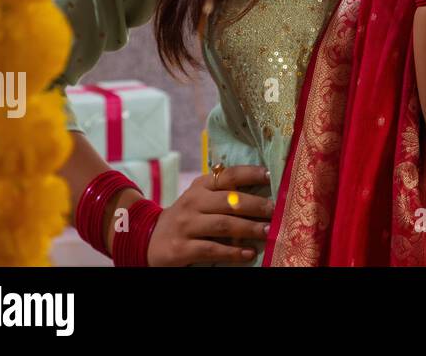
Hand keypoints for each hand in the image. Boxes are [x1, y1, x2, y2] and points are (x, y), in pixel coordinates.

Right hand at [144, 165, 273, 266]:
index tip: (271, 175)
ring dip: (249, 228)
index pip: (228, 175)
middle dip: (256, 205)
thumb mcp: (201, 198)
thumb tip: (264, 190)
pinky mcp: (180, 248)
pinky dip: (232, 252)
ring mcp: (185, 225)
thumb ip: (225, 193)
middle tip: (276, 210)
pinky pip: (211, 249)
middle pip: (229, 201)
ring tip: (268, 231)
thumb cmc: (187, 216)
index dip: (250, 173)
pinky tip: (249, 253)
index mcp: (201, 186)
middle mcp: (192, 202)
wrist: (149, 239)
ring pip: (223, 225)